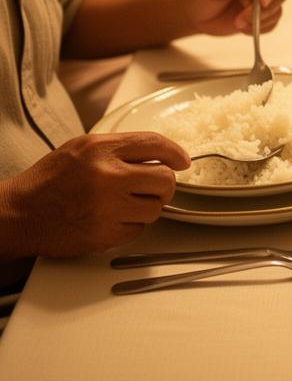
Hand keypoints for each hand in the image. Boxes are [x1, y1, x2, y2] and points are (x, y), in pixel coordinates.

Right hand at [1, 133, 188, 257]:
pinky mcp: (104, 235)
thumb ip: (121, 147)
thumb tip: (162, 154)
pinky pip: (138, 229)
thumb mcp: (83, 148)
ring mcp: (106, 209)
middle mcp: (107, 177)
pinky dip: (132, 225)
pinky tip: (114, 218)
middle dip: (165, 183)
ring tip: (128, 203)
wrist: (18, 215)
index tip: (183, 160)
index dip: (175, 152)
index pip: (154, 144)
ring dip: (149, 205)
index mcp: (101, 150)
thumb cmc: (50, 180)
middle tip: (155, 186)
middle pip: (164, 179)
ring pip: (155, 207)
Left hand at [176, 0, 287, 35]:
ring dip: (261, 18)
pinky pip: (273, 21)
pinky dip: (261, 27)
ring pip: (279, 5)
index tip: (261, 0)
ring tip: (238, 22)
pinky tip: (243, 27)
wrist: (190, 14)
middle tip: (244, 16)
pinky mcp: (260, 12)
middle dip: (266, 6)